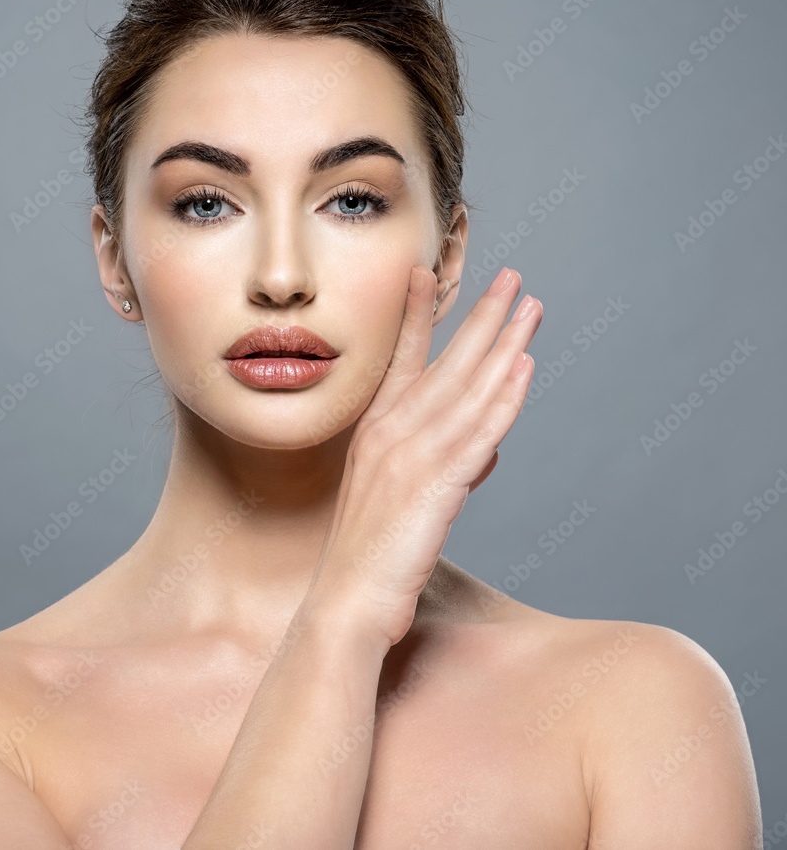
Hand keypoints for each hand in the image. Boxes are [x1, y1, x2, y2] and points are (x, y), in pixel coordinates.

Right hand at [307, 265, 540, 647]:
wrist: (345, 602)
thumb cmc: (368, 554)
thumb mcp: (400, 499)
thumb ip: (446, 468)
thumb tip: (488, 451)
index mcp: (376, 431)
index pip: (402, 360)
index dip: (418, 314)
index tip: (426, 272)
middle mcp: (391, 433)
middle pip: (447, 364)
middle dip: (483, 317)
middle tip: (512, 279)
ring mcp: (412, 456)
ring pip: (469, 390)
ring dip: (504, 344)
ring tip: (531, 307)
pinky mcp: (434, 487)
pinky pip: (477, 433)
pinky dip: (503, 399)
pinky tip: (524, 368)